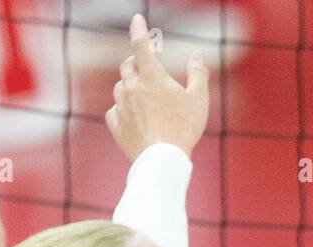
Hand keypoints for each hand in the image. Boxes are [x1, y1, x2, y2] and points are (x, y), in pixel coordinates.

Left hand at [106, 13, 209, 162]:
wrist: (162, 161)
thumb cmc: (183, 128)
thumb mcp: (198, 99)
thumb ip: (197, 74)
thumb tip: (197, 56)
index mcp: (152, 76)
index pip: (141, 44)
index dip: (138, 29)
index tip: (137, 19)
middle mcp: (132, 87)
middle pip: (127, 65)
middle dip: (136, 63)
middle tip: (147, 69)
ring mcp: (121, 106)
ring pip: (119, 87)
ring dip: (128, 86)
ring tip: (143, 97)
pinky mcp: (115, 125)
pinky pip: (114, 110)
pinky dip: (121, 109)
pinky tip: (132, 116)